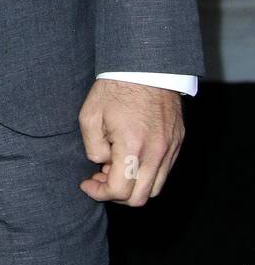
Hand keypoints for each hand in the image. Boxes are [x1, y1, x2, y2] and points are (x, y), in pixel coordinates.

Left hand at [78, 78, 184, 205]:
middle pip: (139, 198)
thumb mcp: (90, 115)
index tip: (87, 184)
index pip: (119, 190)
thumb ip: (92, 147)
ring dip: (134, 186)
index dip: (99, 193)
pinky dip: (147, 174)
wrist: (145, 66)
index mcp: (132, 146)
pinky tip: (132, 157)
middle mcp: (156, 152)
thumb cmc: (115, 88)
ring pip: (155, 188)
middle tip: (100, 178)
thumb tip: (101, 164)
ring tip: (116, 166)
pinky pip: (164, 171)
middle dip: (116, 195)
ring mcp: (170, 149)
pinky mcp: (177, 142)